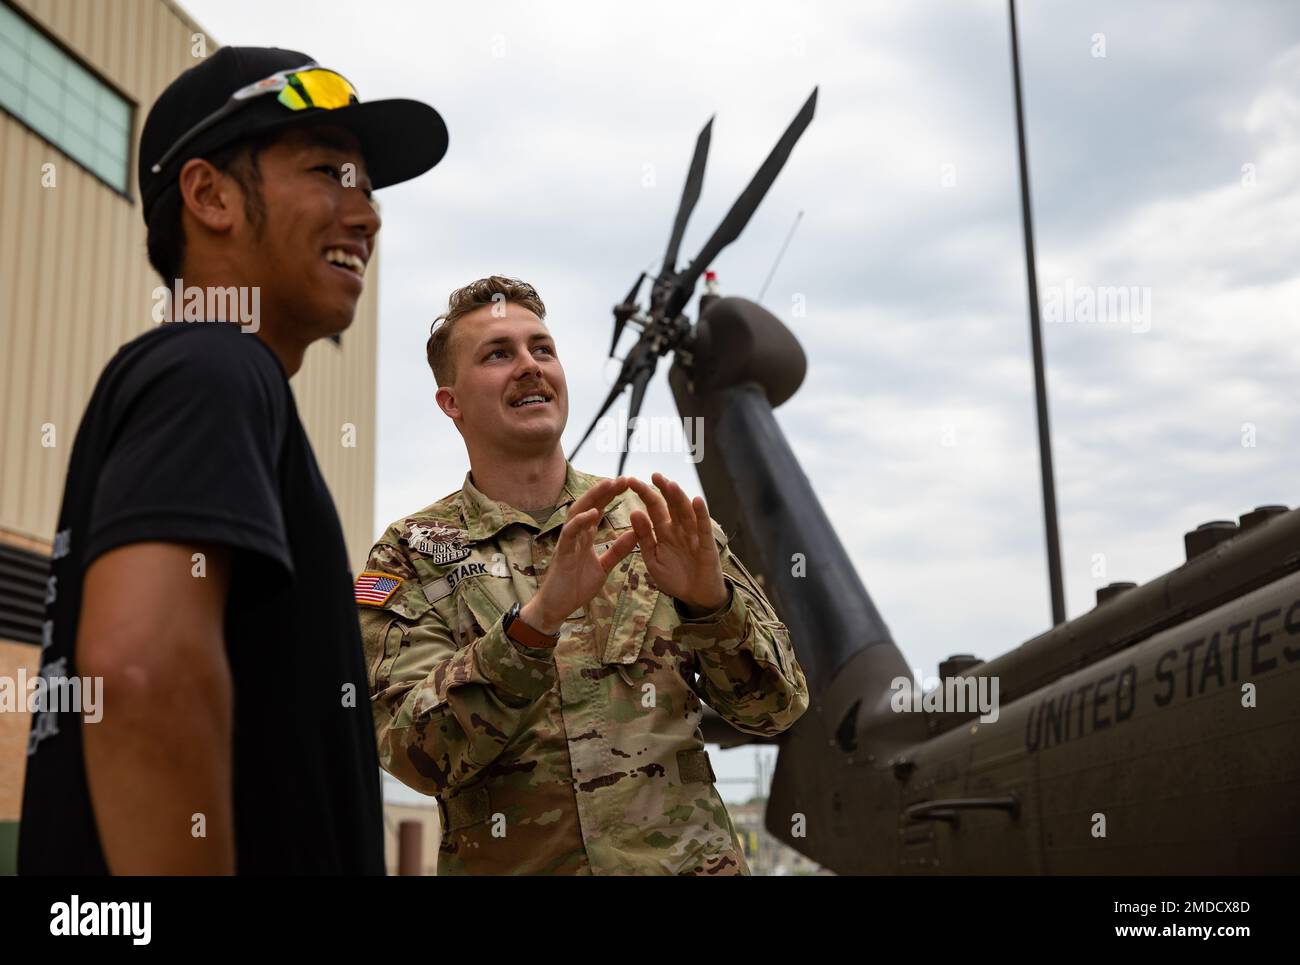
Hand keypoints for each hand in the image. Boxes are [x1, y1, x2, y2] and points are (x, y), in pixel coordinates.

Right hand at [522, 476, 637, 633]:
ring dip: (593, 498)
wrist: (557, 607)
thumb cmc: (576, 587)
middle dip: (605, 491)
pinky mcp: (562, 553)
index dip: (611, 496)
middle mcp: (575, 535)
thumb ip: (617, 551)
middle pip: (589, 505)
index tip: (628, 483)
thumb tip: (634, 534)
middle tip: (623, 478)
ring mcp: (567, 542)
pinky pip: (570, 533)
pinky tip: (593, 513)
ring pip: (578, 512)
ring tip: (609, 485)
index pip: (599, 510)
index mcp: (585, 537)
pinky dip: (580, 522)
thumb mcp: (603, 567)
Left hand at [627, 473, 727, 612]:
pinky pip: (704, 528)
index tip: (630, 481)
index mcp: (663, 531)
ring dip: (679, 498)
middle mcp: (679, 529)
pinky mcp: (706, 546)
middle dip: (662, 490)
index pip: (653, 508)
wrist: (695, 598)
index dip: (644, 494)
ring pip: (686, 512)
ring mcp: (694, 535)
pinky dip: (701, 514)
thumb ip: (643, 538)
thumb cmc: (674, 578)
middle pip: (671, 505)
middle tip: (653, 475)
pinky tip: (696, 501)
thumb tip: (634, 512)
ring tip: (670, 484)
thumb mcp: (652, 559)